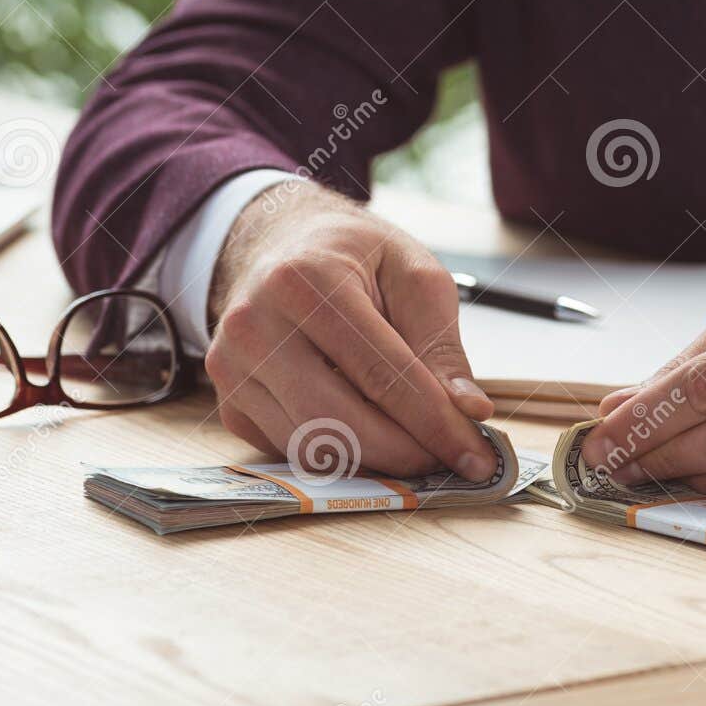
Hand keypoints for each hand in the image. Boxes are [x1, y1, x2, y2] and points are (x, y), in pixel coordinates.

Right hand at [204, 182, 496, 479]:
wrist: (280, 246)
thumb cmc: (353, 257)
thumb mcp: (413, 275)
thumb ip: (441, 345)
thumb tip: (468, 412)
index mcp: (305, 280)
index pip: (382, 374)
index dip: (436, 424)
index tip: (477, 457)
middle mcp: (255, 325)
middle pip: (341, 422)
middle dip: (407, 453)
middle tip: (450, 459)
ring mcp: (231, 368)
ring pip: (314, 447)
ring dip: (376, 459)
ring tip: (416, 443)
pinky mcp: (228, 403)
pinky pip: (292, 451)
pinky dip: (338, 452)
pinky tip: (366, 428)